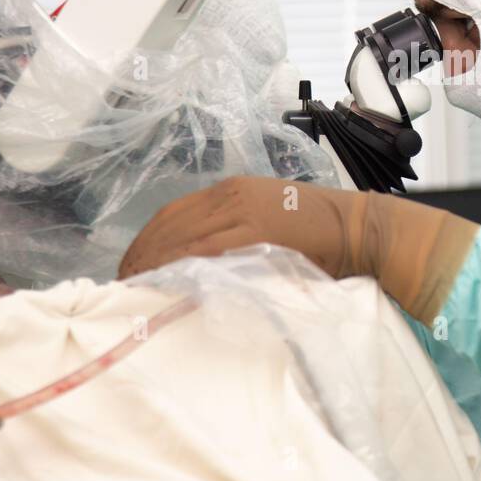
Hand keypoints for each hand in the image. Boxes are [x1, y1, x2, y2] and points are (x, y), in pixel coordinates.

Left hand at [119, 176, 477, 321]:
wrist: (360, 229)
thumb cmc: (321, 237)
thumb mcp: (270, 228)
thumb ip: (236, 239)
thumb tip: (201, 269)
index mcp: (232, 191)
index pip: (173, 213)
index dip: (145, 241)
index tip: (129, 267)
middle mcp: (231, 194)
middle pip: (169, 222)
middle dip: (140, 255)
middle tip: (121, 284)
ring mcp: (243, 209)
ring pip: (181, 235)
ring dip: (152, 263)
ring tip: (134, 289)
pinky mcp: (255, 229)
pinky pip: (205, 247)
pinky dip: (180, 264)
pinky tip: (164, 282)